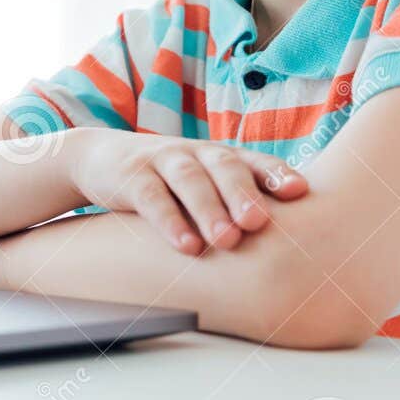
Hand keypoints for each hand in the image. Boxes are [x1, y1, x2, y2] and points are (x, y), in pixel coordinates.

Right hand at [70, 130, 308, 254]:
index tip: (299, 192)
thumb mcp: (202, 183)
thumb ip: (235, 201)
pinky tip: (187, 246)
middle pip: (225, 166)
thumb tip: (287, 242)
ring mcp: (163, 160)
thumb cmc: (168, 181)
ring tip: (227, 241)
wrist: (100, 158)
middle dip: (243, 194)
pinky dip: (169, 222)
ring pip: (190, 180)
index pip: (254, 160)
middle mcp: (197, 153)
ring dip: (210, 210)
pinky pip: (152, 198)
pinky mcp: (132, 176)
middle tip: (259, 223)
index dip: (276, 173)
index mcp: (220, 156)